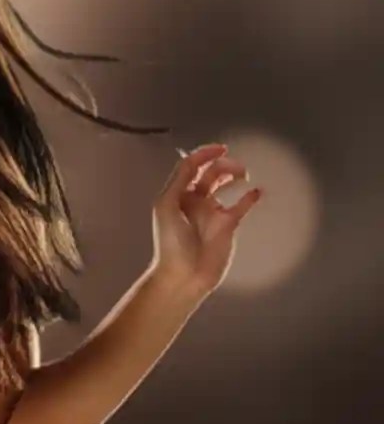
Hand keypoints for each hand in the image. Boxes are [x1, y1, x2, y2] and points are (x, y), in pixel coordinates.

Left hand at [150, 143, 264, 297]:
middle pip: (210, 173)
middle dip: (223, 165)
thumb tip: (192, 159)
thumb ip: (179, 181)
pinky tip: (256, 192)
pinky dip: (249, 197)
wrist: (184, 274)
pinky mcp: (227, 225)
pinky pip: (240, 206)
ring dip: (234, 175)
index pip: (191, 166)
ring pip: (224, 186)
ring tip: (244, 174)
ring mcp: (211, 212)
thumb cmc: (170, 242)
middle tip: (237, 167)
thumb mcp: (167, 206)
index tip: (222, 148)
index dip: (205, 154)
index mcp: (177, 193)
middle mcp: (194, 200)